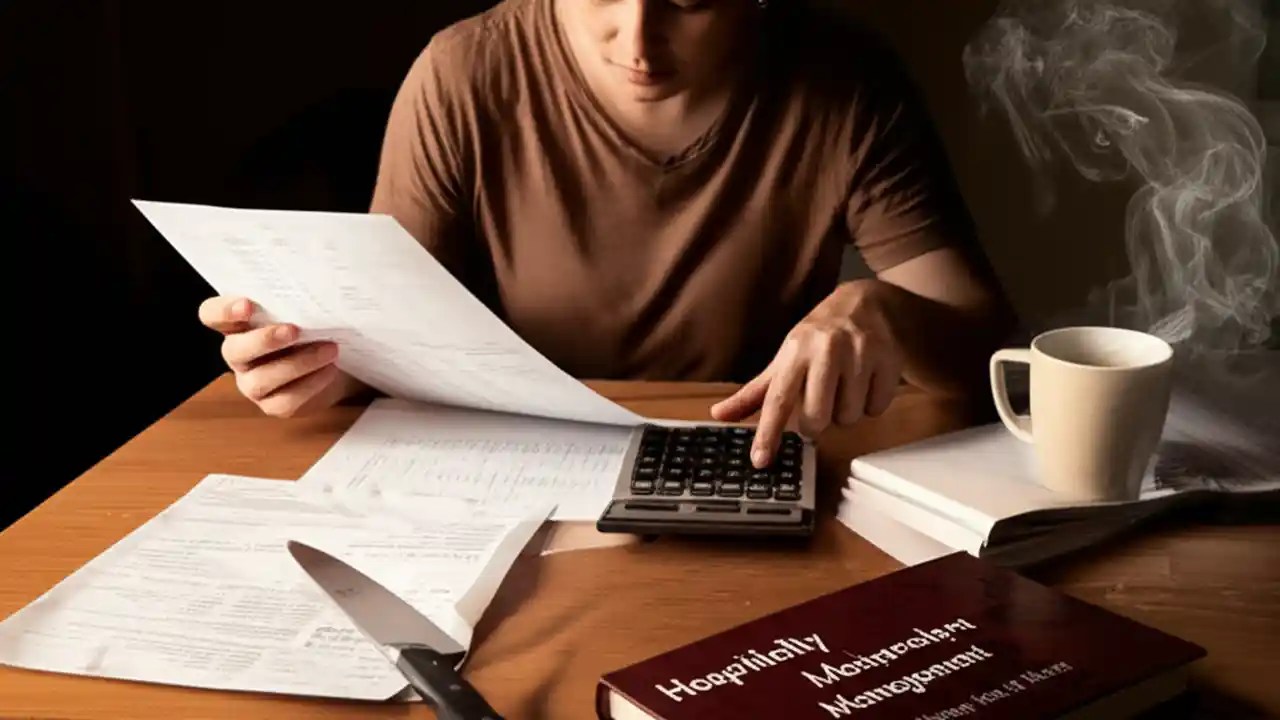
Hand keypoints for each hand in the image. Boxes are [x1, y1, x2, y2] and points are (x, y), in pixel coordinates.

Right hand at [198, 296, 365, 416]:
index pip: (212, 315)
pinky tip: (329, 370)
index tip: (247, 304)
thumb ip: (295, 300)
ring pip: (261, 380)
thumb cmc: (313, 328)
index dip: (223, 311)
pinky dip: (310, 384)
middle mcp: (239, 354)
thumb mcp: (302, 310)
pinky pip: (285, 400)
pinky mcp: (273, 404)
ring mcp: (252, 382)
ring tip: (329, 350)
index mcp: (238, 325)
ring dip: (297, 364)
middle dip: (263, 340)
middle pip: (233, 350)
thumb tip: (313, 280)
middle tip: (294, 330)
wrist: (338, 363)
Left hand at [710, 280, 904, 466]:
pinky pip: (876, 408)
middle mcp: (827, 351)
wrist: (864, 304)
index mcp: (795, 352)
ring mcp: (860, 354)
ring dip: (845, 412)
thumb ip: (754, 392)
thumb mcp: (784, 359)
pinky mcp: (888, 359)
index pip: (778, 399)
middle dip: (817, 421)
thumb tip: (719, 413)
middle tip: (819, 401)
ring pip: (849, 418)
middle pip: (817, 418)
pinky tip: (865, 382)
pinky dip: (869, 404)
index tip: (760, 460)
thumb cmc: (817, 337)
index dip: (768, 433)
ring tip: (843, 386)